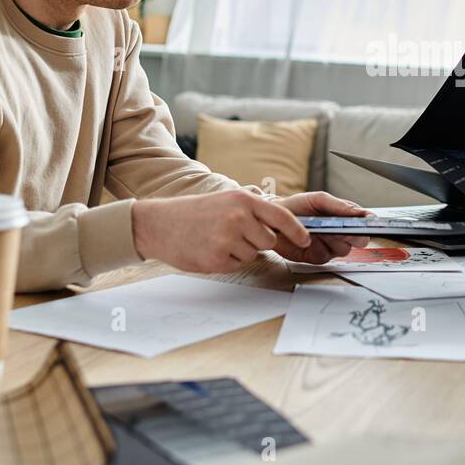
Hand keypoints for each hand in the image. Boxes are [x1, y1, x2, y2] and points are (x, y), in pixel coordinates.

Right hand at [131, 189, 315, 272]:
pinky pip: (235, 265)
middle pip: (268, 241)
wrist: (159, 223)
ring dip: (239, 252)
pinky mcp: (217, 258)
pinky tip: (208, 249)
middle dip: (256, 242)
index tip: (305, 239)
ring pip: (252, 254)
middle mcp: (238, 217)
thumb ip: (252, 210)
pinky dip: (225, 261)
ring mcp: (228, 238)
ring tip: (216, 239)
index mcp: (242, 200)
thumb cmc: (193, 213)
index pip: (281, 216)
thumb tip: (279, 225)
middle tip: (232, 235)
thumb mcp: (225, 200)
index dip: (297, 230)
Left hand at [271, 191, 371, 263]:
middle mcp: (341, 234)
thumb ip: (339, 206)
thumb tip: (360, 212)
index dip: (369, 224)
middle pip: (359, 241)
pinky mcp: (317, 257)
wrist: (275, 219)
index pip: (364, 224)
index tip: (369, 223)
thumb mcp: (319, 200)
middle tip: (345, 229)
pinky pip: (324, 257)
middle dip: (353, 235)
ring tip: (321, 230)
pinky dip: (317, 248)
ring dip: (333, 240)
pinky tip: (309, 240)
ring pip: (343, 250)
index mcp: (344, 218)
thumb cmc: (298, 207)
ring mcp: (330, 247)